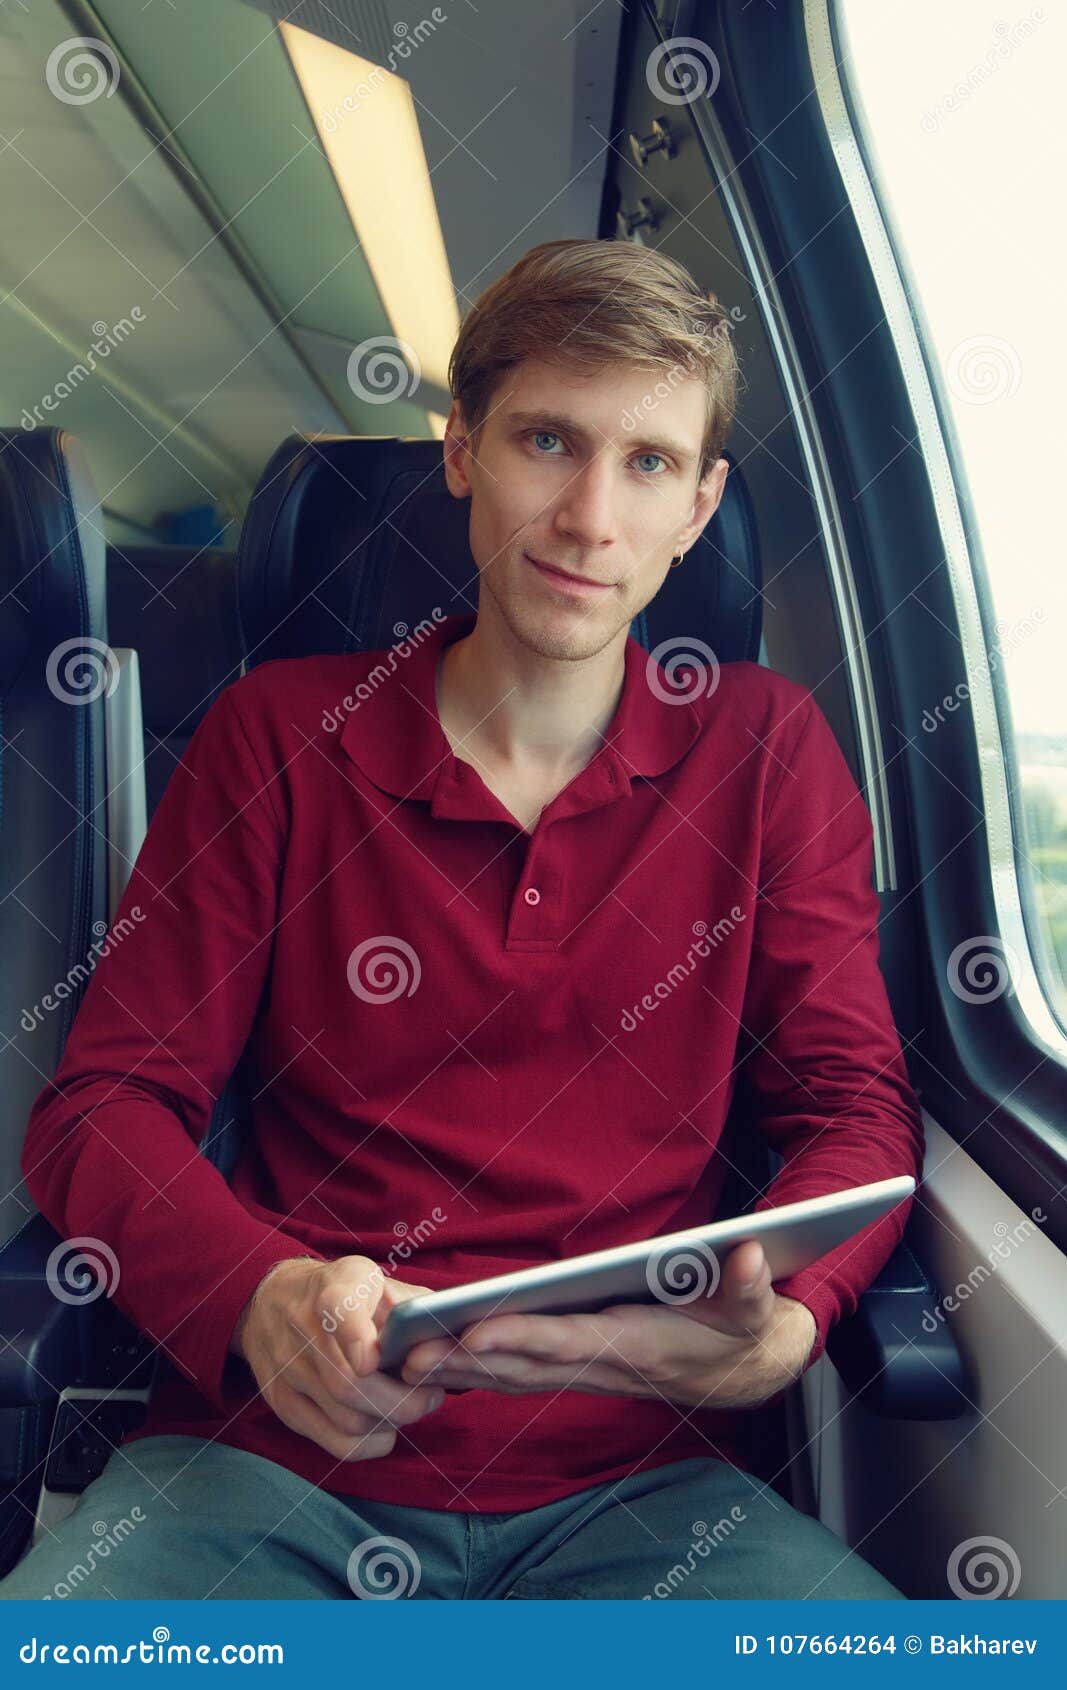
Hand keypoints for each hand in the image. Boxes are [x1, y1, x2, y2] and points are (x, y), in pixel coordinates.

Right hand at [233, 1255, 448, 1460]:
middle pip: (351, 1385)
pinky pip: (335, 1442)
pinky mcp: (284, 1404)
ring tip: (409, 1405)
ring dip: (391, 1422)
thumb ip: (412, 1305)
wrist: (271, 1300)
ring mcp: (288, 1372)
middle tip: (431, 1396)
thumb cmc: (341, 1291)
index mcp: (333, 1290)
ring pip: (348, 1419)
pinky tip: (384, 1427)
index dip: (355, 1336)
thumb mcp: (375, 1279)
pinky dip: (370, 1443)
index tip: (371, 1360)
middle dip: (404, 1401)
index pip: (338, 1310)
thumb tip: (451, 1339)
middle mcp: (303, 1330)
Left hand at [400, 1239, 817, 1409]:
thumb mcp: (757, 1310)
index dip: (520, 1338)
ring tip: (405, 1358)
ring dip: (461, 1370)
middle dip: (466, 1361)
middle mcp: (603, 1365)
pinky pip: (520, 1374)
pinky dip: (479, 1370)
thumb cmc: (743, 1331)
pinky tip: (442, 1363)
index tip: (474, 1332)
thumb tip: (746, 1255)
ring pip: (513, 1375)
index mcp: (637, 1345)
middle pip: (524, 1365)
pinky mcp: (579, 1368)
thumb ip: (750, 1287)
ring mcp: (588, 1371)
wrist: (744, 1372)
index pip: (567, 1342)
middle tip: (408, 1355)